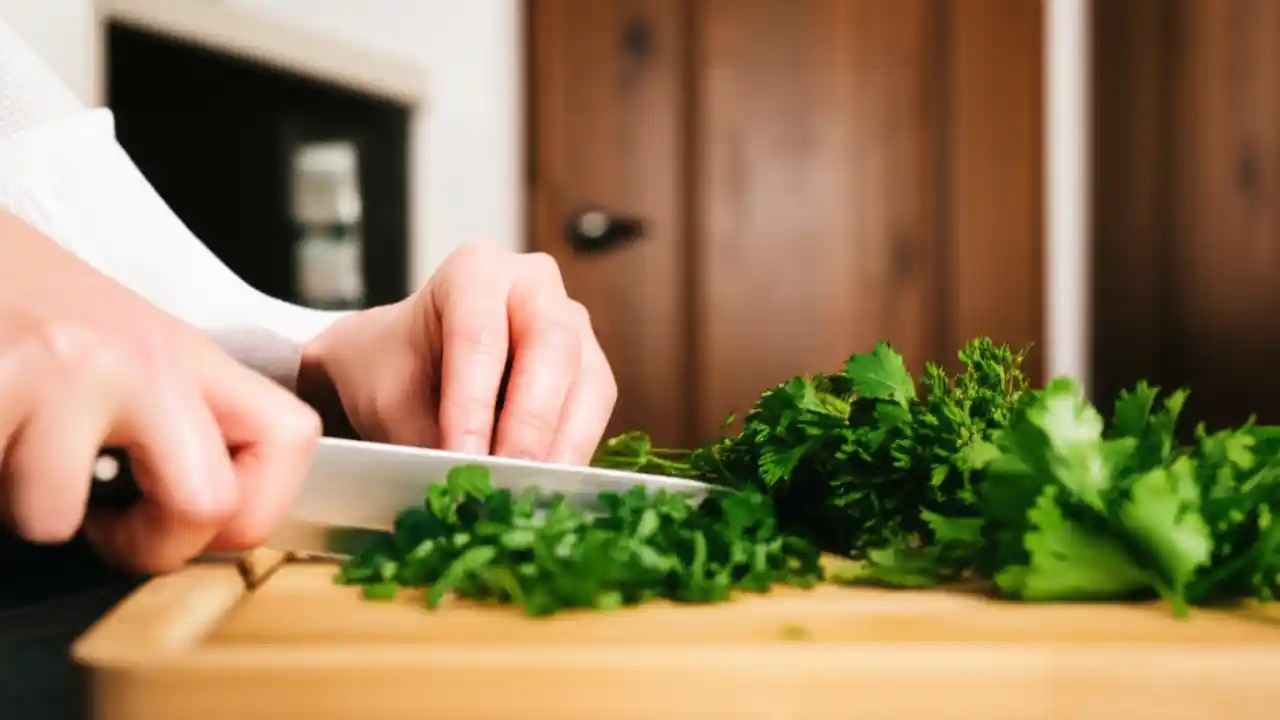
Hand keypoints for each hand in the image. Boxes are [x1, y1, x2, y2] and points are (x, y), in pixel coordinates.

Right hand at [0, 211, 320, 571]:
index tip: (184, 511)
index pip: (292, 438)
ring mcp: (67, 370)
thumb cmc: (23, 305)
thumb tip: (200, 527)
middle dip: (142, 545)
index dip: (248, 511)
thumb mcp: (122, 348)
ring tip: (10, 439)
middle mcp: (141, 357)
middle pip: (208, 504)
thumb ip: (172, 422)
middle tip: (92, 517)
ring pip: (54, 520)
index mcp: (183, 353)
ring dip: (15, 503)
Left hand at [299, 243, 616, 464]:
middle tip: (508, 477)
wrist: (406, 363)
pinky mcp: (590, 367)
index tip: (462, 458)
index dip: (472, 402)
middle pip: (550, 346)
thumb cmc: (394, 368)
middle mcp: (535, 285)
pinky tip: (548, 489)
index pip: (479, 335)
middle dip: (530, 421)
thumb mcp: (389, 399)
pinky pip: (594, 409)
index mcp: (475, 270)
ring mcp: (572, 324)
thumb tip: (464, 482)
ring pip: (587, 381)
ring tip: (532, 495)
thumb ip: (427, 435)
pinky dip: (573, 452)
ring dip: (562, 444)